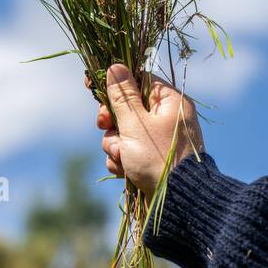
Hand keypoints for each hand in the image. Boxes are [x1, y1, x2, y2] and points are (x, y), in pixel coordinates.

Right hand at [86, 64, 202, 196]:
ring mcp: (157, 139)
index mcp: (170, 102)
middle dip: (112, 122)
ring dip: (115, 144)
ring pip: (122, 132)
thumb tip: (115, 66)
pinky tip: (125, 170)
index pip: (138, 80)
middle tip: (104, 126)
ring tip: (122, 157)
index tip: (92, 86)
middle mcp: (165, 118)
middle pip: (126, 107)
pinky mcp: (149, 158)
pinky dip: (121, 159)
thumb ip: (122, 96)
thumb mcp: (136, 123)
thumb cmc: (159, 158)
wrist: (176, 202)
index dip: (115, 84)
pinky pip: (126, 151)